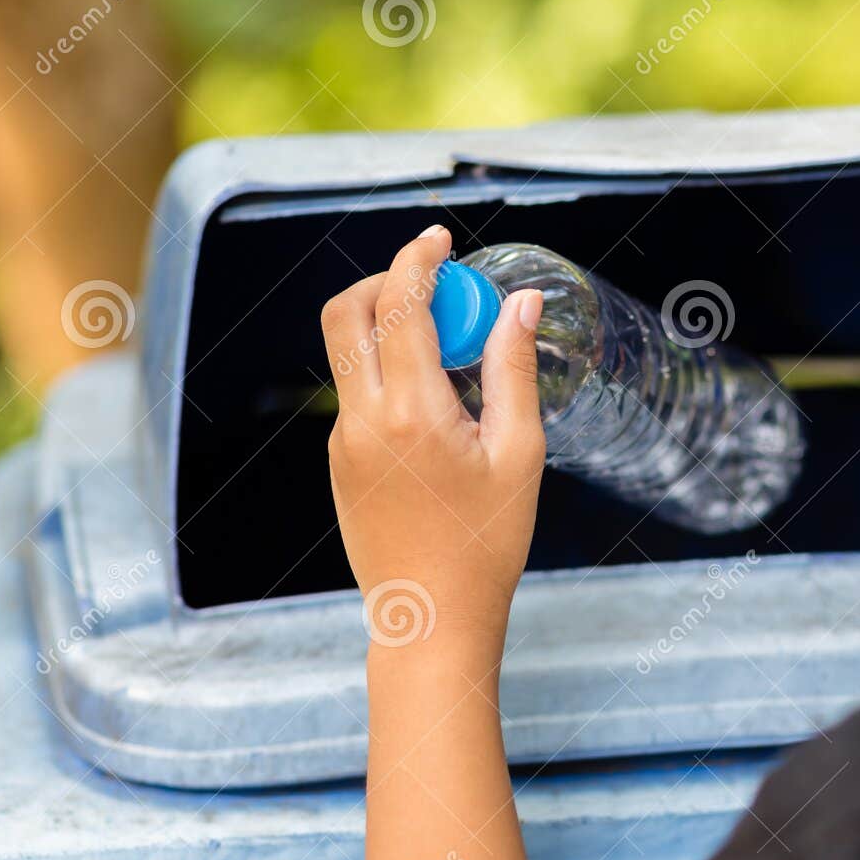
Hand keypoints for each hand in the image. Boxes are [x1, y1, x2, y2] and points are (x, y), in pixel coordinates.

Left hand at [321, 225, 545, 644]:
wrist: (432, 619)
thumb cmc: (485, 544)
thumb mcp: (518, 453)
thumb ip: (513, 369)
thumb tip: (520, 304)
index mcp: (410, 412)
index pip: (400, 304)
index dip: (419, 258)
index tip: (441, 239)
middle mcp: (362, 420)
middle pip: (346, 313)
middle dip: (384, 283)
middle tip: (432, 286)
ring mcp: (342, 443)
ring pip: (348, 355)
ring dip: (387, 329)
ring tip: (448, 352)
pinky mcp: (340, 464)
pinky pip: (355, 396)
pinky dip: (387, 373)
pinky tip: (435, 404)